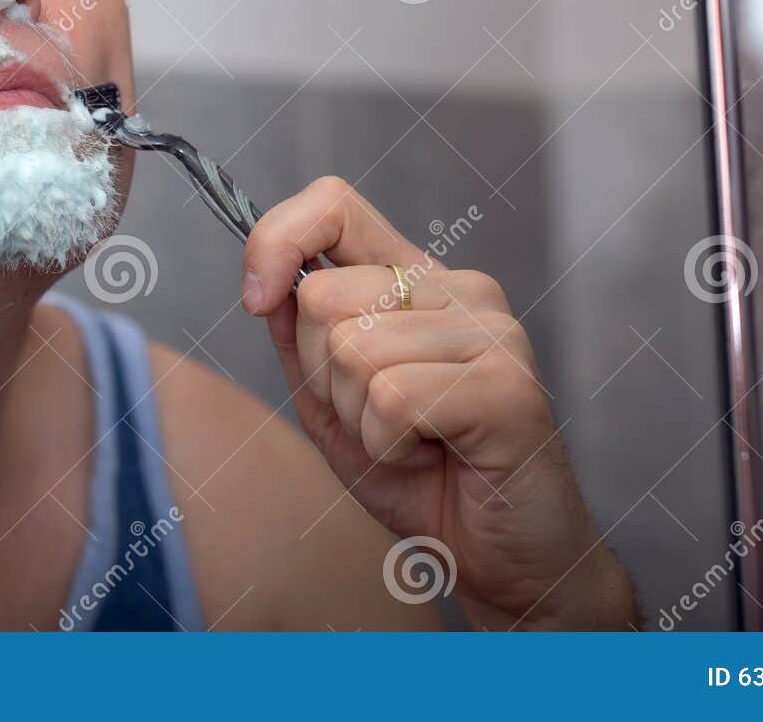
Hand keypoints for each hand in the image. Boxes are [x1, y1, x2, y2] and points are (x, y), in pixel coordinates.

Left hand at [241, 176, 634, 628]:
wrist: (506, 558)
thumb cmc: (428, 480)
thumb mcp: (337, 405)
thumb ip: (303, 341)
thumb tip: (268, 284)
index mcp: (419, 281)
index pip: (335, 204)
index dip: (276, 240)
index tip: (256, 299)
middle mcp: (460, 290)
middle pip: (323, 294)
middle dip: (321, 377)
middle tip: (377, 420)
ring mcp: (490, 332)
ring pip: (353, 349)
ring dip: (360, 420)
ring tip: (412, 441)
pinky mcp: (506, 383)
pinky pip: (392, 397)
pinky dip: (389, 446)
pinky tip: (434, 456)